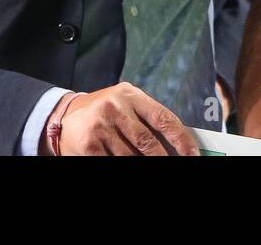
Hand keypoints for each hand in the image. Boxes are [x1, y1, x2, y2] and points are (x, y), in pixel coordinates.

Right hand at [47, 82, 199, 155]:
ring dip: (143, 164)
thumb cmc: (106, 111)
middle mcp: (115, 108)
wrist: (67, 114)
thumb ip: (148, 118)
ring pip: (131, 156)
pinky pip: (113, 162)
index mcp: (131, 95)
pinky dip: (123, 166)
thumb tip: (176, 144)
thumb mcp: (127, 105)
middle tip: (175, 165)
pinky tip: (129, 165)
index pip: (163, 118)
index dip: (182, 139)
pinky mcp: (89, 145)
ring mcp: (101, 126)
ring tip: (153, 165)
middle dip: (164, 158)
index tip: (193, 154)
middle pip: (148, 141)